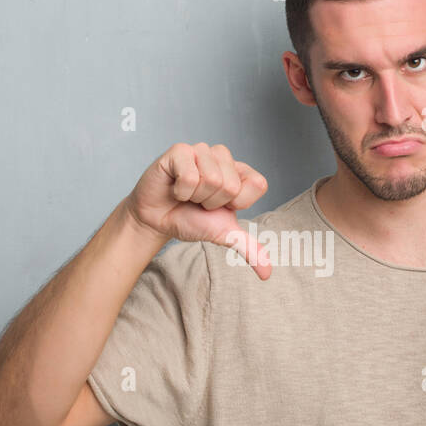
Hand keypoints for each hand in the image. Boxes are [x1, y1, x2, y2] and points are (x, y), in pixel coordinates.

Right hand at [126, 142, 270, 278]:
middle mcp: (223, 156)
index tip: (219, 206)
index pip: (258, 185)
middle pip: (230, 186)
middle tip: (198, 201)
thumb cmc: (191, 220)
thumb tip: (267, 274)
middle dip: (211, 202)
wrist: (157, 220)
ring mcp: (201, 150)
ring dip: (195, 196)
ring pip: (211, 179)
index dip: (237, 204)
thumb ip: (249, 249)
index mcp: (240, 172)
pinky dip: (181, 191)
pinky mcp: (180, 150)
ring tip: (187, 194)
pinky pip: (190, 176)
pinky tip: (175, 187)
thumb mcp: (224, 235)